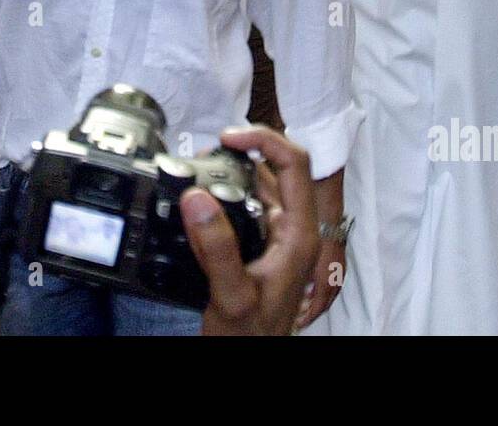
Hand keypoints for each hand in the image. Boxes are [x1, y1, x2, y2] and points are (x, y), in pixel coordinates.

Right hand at [182, 126, 318, 334]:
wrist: (249, 359)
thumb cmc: (250, 337)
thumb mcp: (230, 294)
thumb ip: (217, 248)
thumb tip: (198, 198)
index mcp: (299, 235)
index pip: (295, 165)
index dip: (264, 140)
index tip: (228, 139)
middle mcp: (294, 229)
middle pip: (281, 167)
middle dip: (246, 150)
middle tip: (210, 151)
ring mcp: (279, 235)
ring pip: (265, 183)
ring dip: (237, 168)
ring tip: (205, 166)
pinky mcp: (262, 242)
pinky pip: (251, 202)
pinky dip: (230, 188)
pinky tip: (207, 194)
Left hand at [295, 238, 343, 328]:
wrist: (328, 226)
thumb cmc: (315, 243)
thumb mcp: (305, 266)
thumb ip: (303, 283)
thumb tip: (298, 293)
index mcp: (326, 285)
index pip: (318, 309)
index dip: (308, 318)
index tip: (300, 324)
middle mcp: (335, 282)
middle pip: (325, 304)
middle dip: (313, 312)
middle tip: (302, 317)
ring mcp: (339, 275)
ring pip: (330, 295)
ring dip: (319, 301)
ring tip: (306, 302)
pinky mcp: (341, 267)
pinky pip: (332, 285)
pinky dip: (323, 291)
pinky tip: (314, 286)